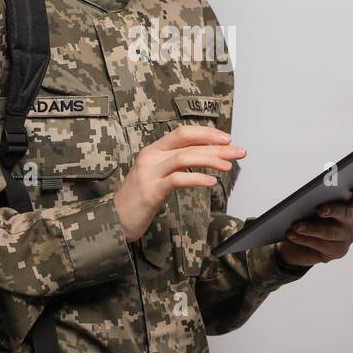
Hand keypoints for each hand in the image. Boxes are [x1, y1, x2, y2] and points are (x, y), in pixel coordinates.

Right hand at [113, 124, 244, 243]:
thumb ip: (175, 164)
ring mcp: (150, 173)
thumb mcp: (156, 175)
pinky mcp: (151, 191)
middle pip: (188, 143)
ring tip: (228, 166)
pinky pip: (177, 179)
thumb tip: (205, 157)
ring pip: (185, 157)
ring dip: (211, 160)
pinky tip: (211, 182)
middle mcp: (151, 157)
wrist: (114, 219)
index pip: (183, 133)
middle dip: (217, 146)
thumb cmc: (138, 198)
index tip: (227, 139)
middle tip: (238, 152)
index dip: (207, 133)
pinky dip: (197, 178)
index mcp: (153, 150)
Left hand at [276, 186, 352, 266]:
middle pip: (346, 213)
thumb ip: (314, 198)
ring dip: (311, 228)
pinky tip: (292, 235)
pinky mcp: (339, 251)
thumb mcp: (309, 204)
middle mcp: (352, 219)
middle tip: (319, 210)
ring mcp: (347, 236)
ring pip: (331, 232)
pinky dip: (304, 239)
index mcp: (349, 202)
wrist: (297, 242)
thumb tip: (308, 197)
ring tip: (296, 226)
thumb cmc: (305, 216)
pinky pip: (322, 245)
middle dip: (333, 210)